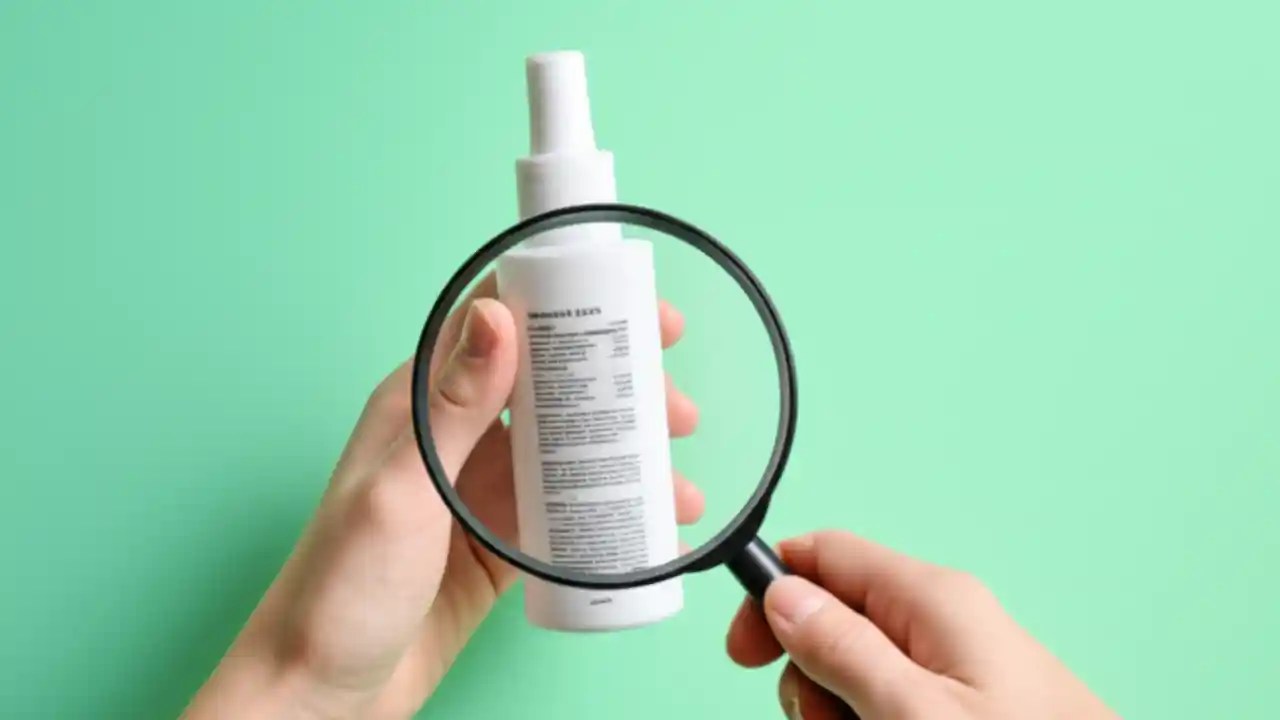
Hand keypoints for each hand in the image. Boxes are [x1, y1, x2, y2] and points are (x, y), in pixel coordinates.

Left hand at [184, 275, 703, 718]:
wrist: (321, 693)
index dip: (574, 305)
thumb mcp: (401, 492)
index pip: (503, 325)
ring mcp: (482, 489)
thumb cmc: (339, 591)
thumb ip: (452, 408)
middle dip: (624, 388)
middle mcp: (457, 435)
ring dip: (630, 456)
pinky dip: (616, 515)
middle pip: (554, 386)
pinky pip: (570, 515)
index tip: (641, 313)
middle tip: (678, 412)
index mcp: (422, 402)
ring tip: (681, 485)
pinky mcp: (501, 541)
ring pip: (571, 450)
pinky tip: (655, 529)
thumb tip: (497, 317)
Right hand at [726, 531, 1117, 718]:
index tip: (745, 653)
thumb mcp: (913, 711)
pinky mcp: (966, 707)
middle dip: (810, 678)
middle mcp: (943, 623)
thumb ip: (843, 648)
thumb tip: (783, 593)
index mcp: (932, 599)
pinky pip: (891, 705)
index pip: (826, 554)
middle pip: (835, 621)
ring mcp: (956, 668)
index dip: (773, 591)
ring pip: (857, 674)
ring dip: (840, 714)